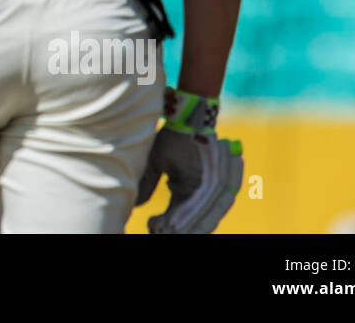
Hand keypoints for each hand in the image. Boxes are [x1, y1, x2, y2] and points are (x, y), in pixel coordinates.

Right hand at [135, 88, 243, 233]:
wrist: (188, 118)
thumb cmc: (172, 138)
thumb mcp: (156, 163)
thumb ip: (147, 184)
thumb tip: (136, 204)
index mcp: (188, 189)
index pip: (178, 215)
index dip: (166, 224)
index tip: (151, 228)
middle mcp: (203, 192)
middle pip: (192, 220)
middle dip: (178, 229)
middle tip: (159, 235)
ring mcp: (212, 188)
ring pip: (200, 215)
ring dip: (184, 226)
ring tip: (166, 233)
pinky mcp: (218, 181)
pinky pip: (206, 204)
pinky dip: (192, 215)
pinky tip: (177, 225)